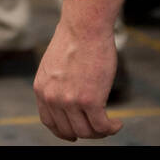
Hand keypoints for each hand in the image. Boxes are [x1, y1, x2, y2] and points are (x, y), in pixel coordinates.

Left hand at [34, 21, 121, 141]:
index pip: (49, 122)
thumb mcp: (55, 65)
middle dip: (85, 132)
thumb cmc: (74, 41)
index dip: (63, 131)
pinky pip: (102, 127)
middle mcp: (52, 98)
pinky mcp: (90, 100)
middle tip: (99, 127)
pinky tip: (118, 123)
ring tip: (110, 124)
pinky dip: (112, 129)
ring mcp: (70, 100)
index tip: (75, 132)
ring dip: (100, 132)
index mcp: (41, 89)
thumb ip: (56, 84)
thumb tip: (69, 101)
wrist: (84, 27)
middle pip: (69, 130)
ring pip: (87, 132)